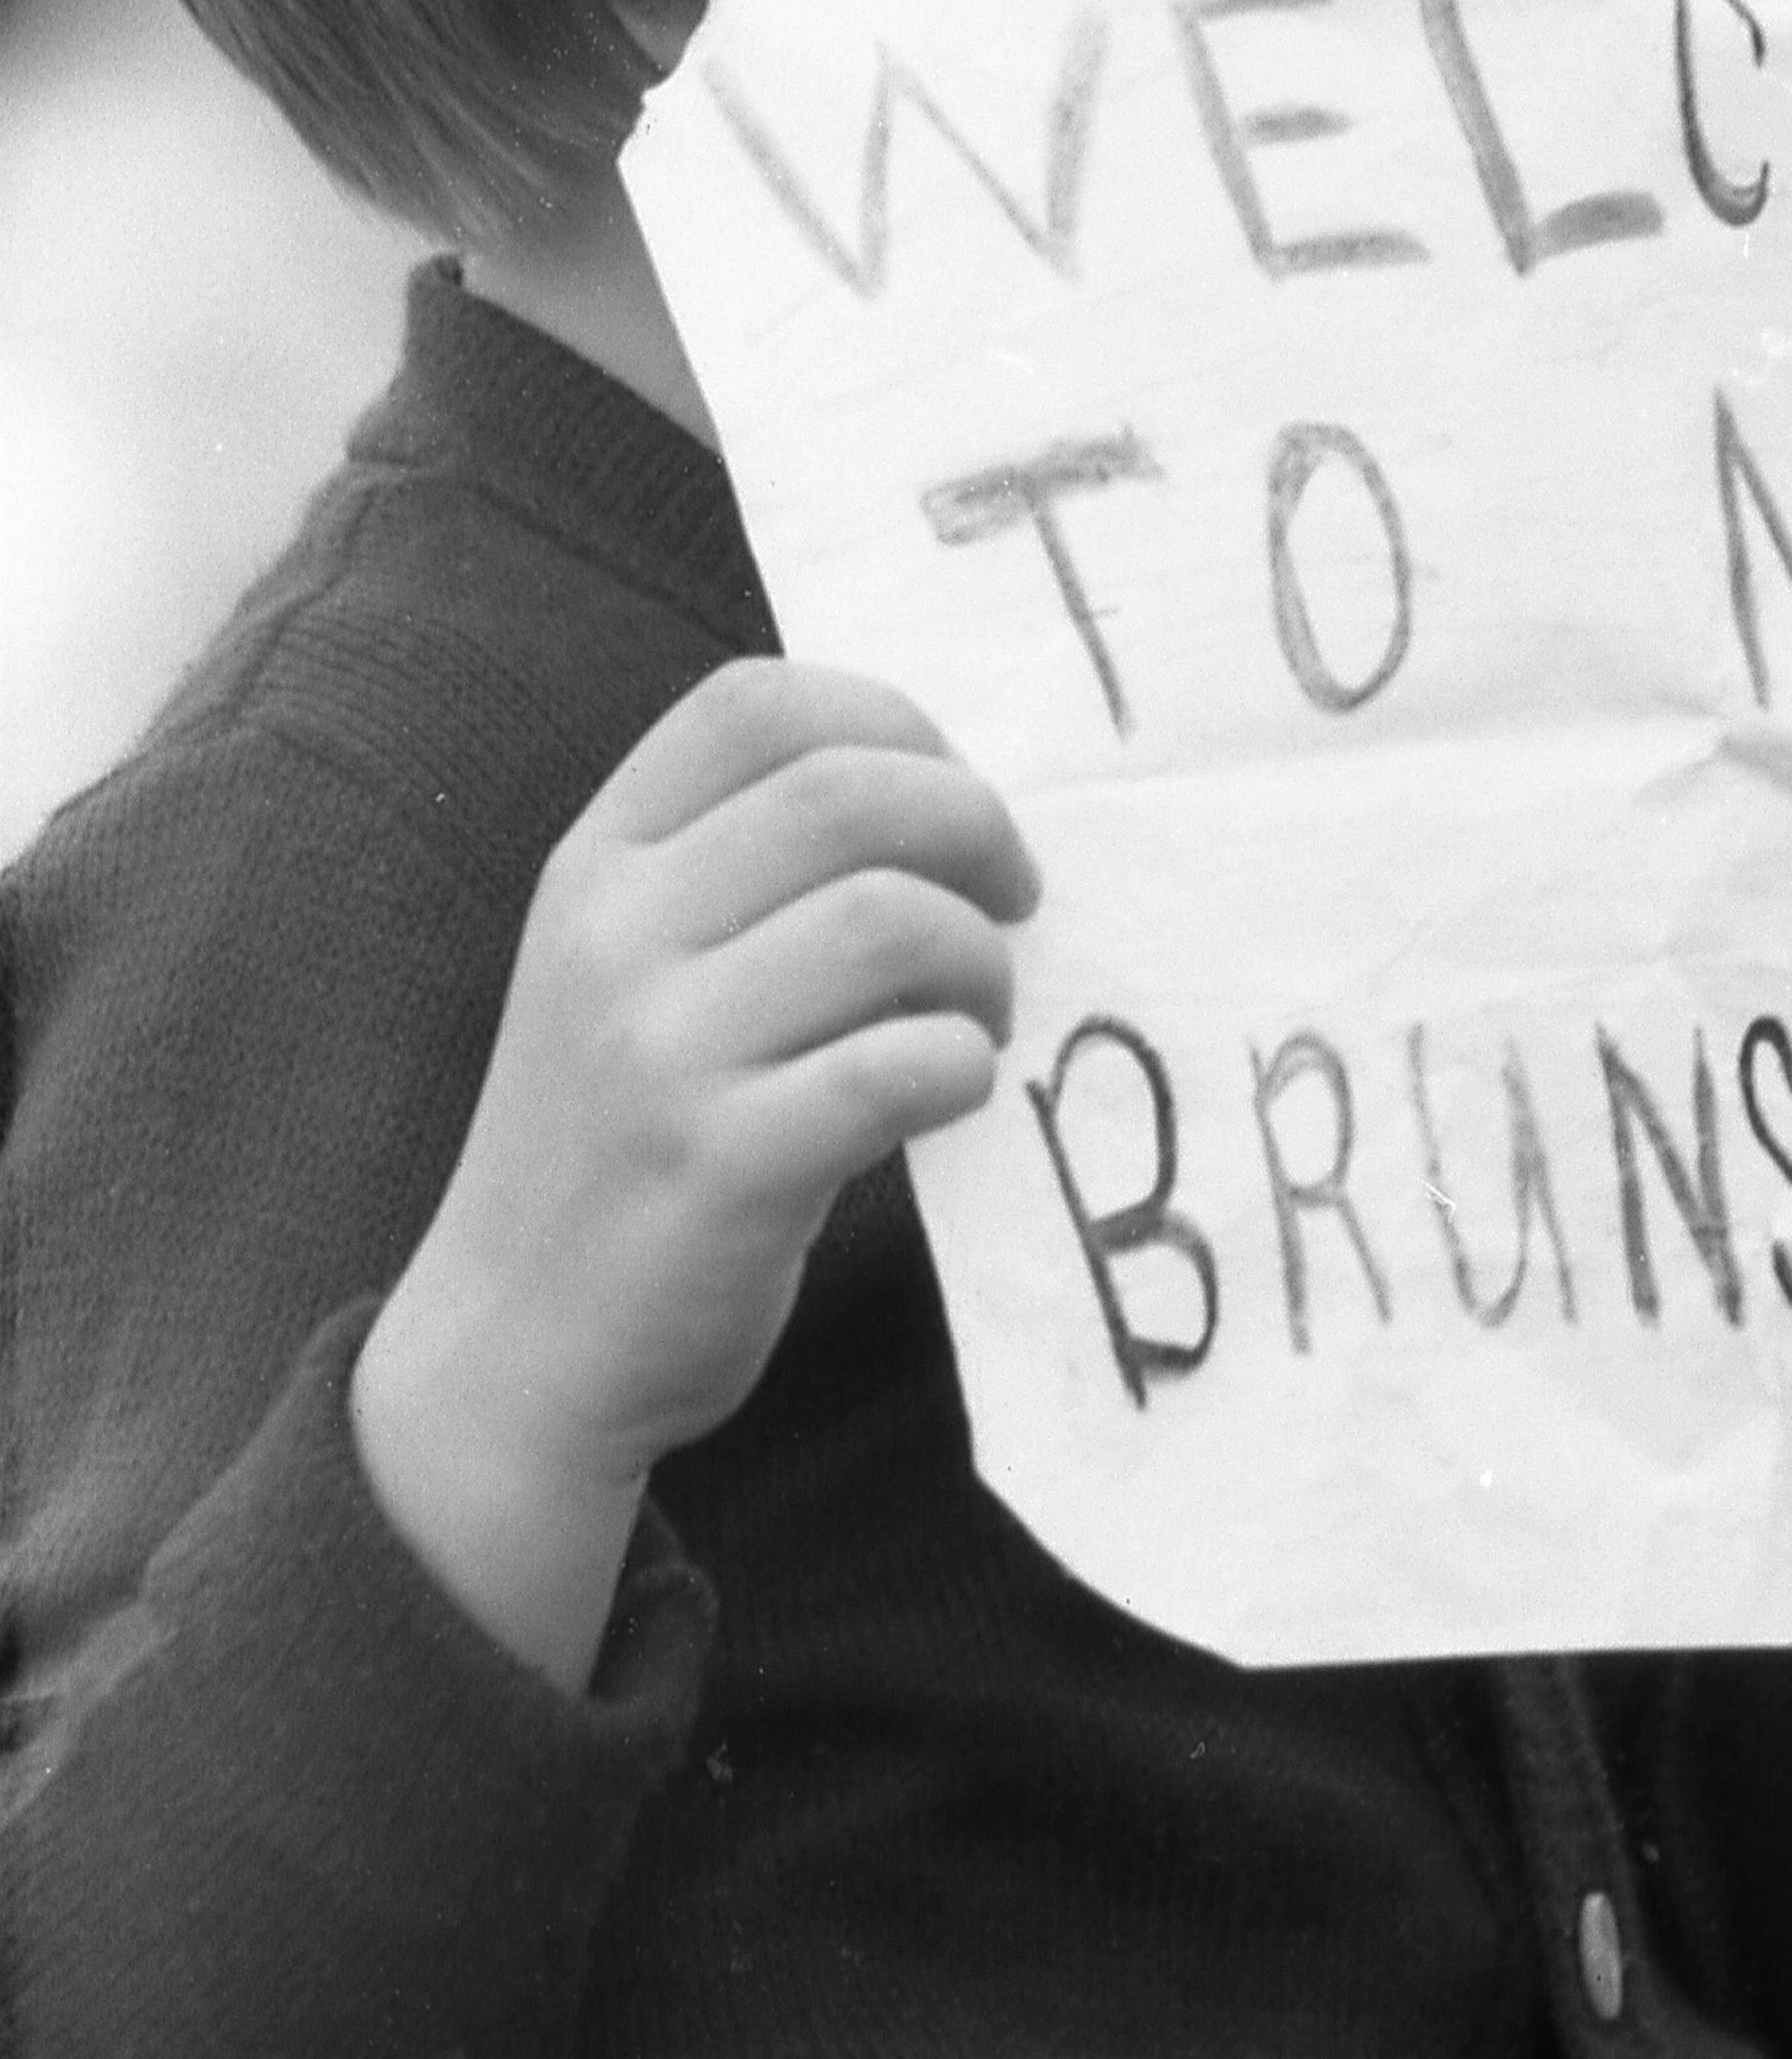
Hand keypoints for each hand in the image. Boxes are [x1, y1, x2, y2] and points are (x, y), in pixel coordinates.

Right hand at [352, 654, 1037, 1687]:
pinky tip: (953, 1090)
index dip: (891, 721)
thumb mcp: (630, 974)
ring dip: (980, 957)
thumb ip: (740, 877)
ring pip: (886, 919)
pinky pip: (896, 1067)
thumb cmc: (616, 1148)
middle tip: (1015, 897)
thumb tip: (955, 807)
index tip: (954, 797)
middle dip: (972, 824)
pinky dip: (962, 1065)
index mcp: (595, 863)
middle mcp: (613, 935)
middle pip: (844, 792)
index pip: (756, 703)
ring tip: (983, 1012)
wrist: (510, 1355)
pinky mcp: (717, 1168)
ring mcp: (657, 1052)